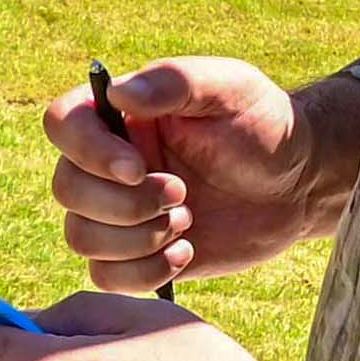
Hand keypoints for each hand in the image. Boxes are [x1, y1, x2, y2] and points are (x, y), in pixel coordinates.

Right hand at [45, 59, 359, 292]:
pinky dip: (143, 272)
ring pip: (80, 236)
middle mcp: (107, 163)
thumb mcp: (229, 88)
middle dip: (124, 203)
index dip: (88, 151)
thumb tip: (117, 92)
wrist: (297, 184)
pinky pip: (105, 277)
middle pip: (66, 188)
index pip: (62, 123)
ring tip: (187, 222)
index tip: (139, 167)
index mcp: (120, 115)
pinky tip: (187, 252)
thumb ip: (173, 83)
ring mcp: (119, 212)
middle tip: (182, 194)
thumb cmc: (263, 124)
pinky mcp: (137, 255)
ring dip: (135, 238)